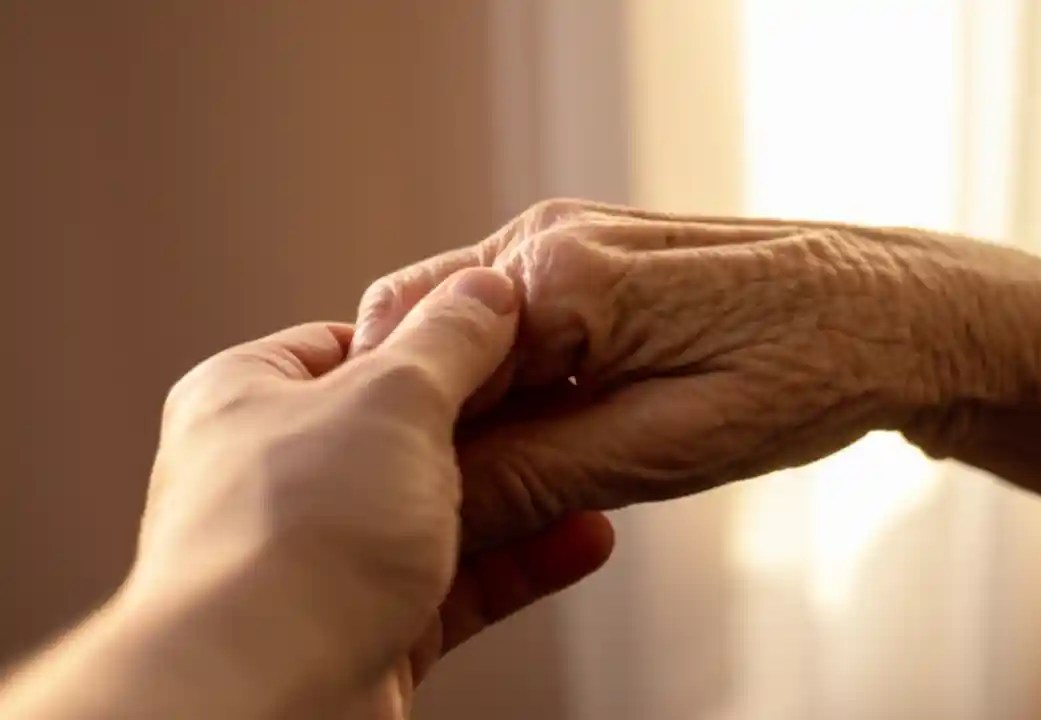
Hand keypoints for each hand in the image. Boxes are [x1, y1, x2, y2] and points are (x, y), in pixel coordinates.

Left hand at [128, 267, 612, 716]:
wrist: (262, 700)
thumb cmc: (288, 543)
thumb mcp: (388, 401)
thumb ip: (447, 340)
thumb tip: (485, 290)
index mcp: (249, 397)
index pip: (355, 343)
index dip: (436, 336)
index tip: (507, 335)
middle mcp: (278, 477)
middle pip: (409, 430)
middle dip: (498, 422)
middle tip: (566, 401)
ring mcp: (321, 557)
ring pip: (440, 511)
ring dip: (522, 493)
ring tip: (591, 470)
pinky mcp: (365, 628)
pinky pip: (456, 581)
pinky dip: (519, 561)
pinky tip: (578, 538)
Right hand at [352, 200, 949, 548]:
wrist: (901, 316)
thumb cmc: (810, 375)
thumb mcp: (665, 450)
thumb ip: (534, 472)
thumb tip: (430, 509)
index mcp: (558, 271)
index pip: (415, 371)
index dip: (416, 453)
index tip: (436, 519)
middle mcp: (547, 235)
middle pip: (421, 343)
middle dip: (433, 427)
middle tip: (475, 504)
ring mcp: (568, 236)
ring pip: (461, 337)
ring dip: (475, 407)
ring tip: (524, 474)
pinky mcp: (593, 255)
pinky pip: (512, 324)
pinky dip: (513, 385)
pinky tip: (556, 431)